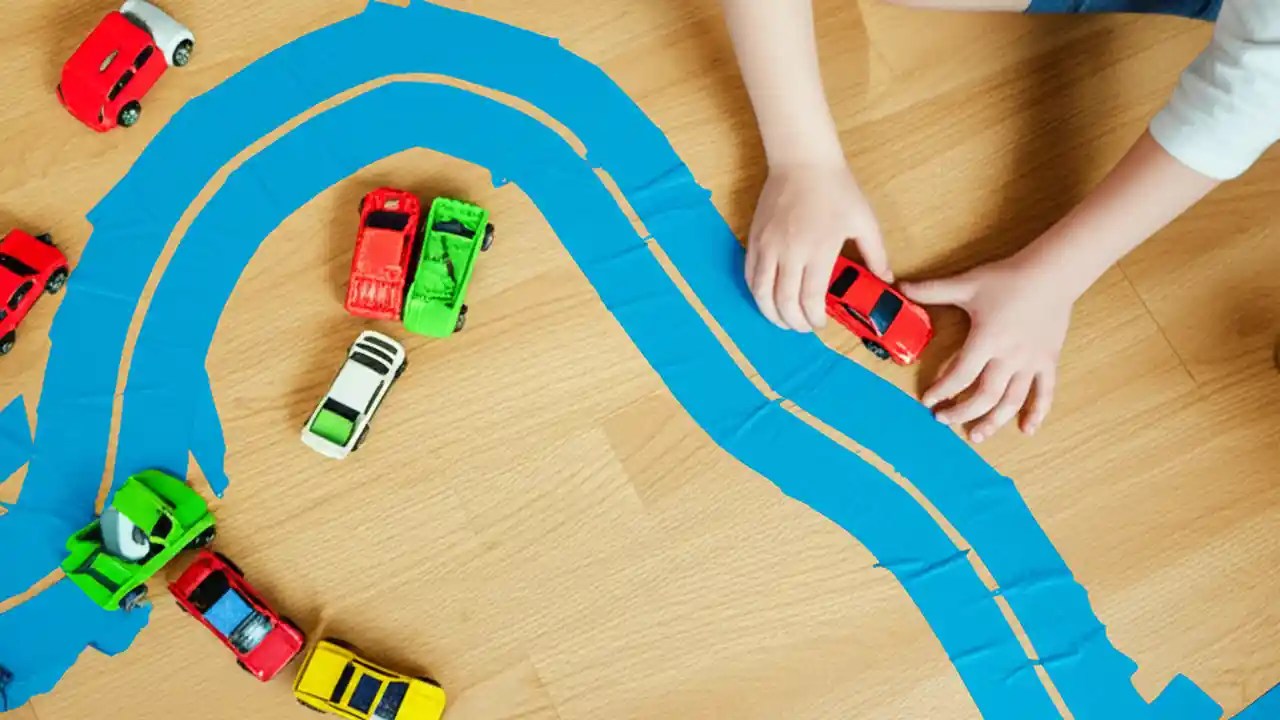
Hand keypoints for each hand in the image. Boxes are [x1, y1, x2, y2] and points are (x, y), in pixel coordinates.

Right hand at [745, 163, 891, 331]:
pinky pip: (749, 274)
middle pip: (783, 302)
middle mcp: (789, 253)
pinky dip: (756, 292)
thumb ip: (876, 254)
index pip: (810, 300)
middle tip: (802, 327)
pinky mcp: (754, 238)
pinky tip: (766, 298)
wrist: (802, 160)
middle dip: (793, 323)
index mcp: (819, 251)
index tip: (821, 324)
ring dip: (770, 313)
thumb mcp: (864, 221)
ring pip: (760, 292)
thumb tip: (885, 280)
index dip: (814, 319)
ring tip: (781, 320)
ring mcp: (768, 246)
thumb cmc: (836, 188)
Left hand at [901, 255, 1071, 441]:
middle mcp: (1009, 357)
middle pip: (984, 396)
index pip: (960, 375)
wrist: (1053, 273)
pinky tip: (1026, 429)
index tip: (928, 400)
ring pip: (1012, 401)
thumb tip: (900, 287)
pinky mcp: (1048, 362)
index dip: (942, 390)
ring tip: (976, 436)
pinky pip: (1045, 393)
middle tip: (943, 420)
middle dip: (961, 412)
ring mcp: (1031, 362)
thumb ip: (932, 290)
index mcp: (987, 340)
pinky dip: (1037, 413)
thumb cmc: (1008, 278)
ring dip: (993, 422)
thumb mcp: (967, 284)